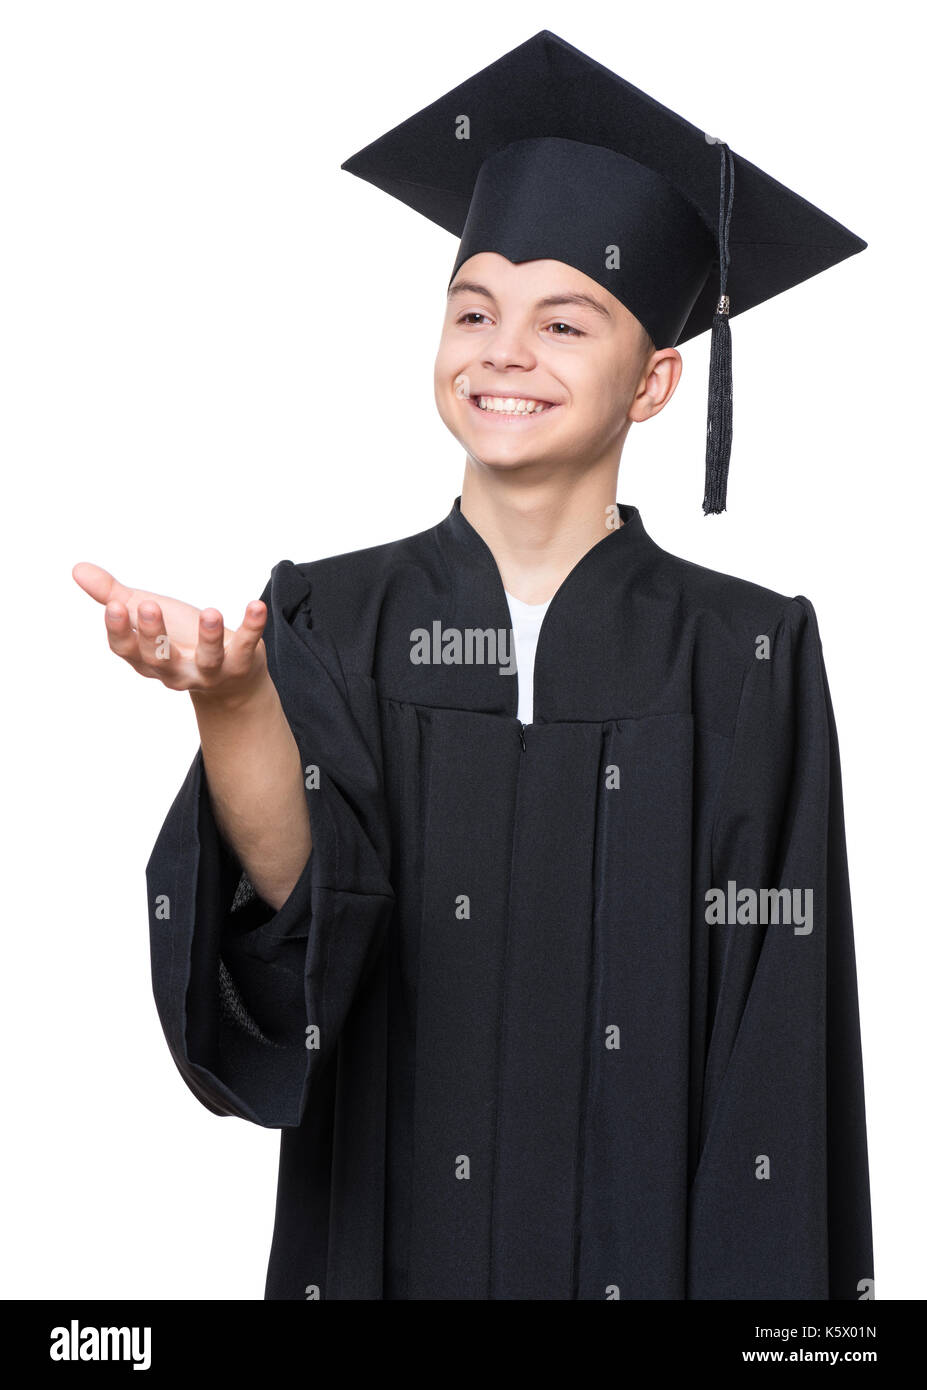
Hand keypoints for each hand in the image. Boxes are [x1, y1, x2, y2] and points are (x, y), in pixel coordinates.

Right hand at [72, 562, 268, 704]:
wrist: (230, 675)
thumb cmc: (181, 639)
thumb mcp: (146, 615)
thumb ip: (113, 594)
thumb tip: (78, 569)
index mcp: (147, 659)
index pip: (126, 650)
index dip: (119, 630)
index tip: (112, 605)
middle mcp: (175, 671)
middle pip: (159, 659)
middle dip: (153, 634)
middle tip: (148, 606)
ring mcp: (209, 672)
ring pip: (207, 660)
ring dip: (208, 637)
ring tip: (210, 611)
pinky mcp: (240, 665)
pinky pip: (246, 647)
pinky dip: (252, 628)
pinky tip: (256, 606)